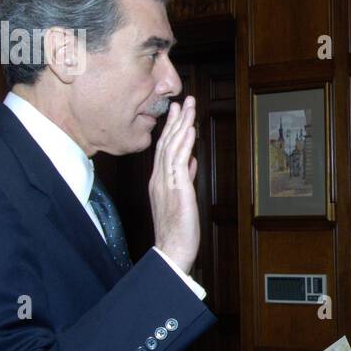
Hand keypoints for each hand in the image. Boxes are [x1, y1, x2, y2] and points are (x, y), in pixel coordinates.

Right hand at [150, 96, 199, 274]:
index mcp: (159, 181)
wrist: (171, 250)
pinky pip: (178, 161)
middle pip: (166, 143)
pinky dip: (183, 144)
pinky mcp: (176, 189)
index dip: (170, 129)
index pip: (164, 149)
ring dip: (181, 125)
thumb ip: (185, 178)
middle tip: (183, 101)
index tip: (176, 112)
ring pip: (172, 147)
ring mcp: (166, 182)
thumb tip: (192, 163)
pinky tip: (189, 130)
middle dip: (176, 120)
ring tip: (188, 107)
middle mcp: (159, 178)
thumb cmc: (176, 230)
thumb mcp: (182, 199)